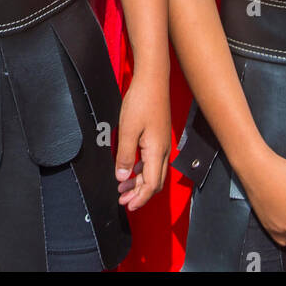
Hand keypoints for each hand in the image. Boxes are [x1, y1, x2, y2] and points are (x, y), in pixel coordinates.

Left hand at [114, 74, 169, 211]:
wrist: (153, 80)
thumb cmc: (142, 101)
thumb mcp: (128, 130)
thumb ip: (125, 156)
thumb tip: (122, 177)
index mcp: (157, 151)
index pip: (151, 185)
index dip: (139, 198)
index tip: (127, 205)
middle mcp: (163, 150)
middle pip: (155, 182)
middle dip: (140, 194)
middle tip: (123, 200)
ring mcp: (162, 143)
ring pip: (154, 172)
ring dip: (139, 182)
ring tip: (123, 187)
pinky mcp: (158, 137)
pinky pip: (152, 161)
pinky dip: (141, 170)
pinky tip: (130, 169)